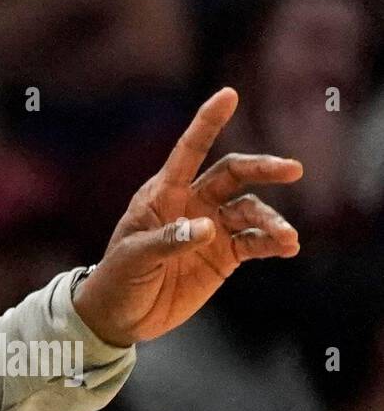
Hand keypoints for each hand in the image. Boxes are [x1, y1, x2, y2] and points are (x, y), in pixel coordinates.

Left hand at [72, 88, 301, 346]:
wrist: (121, 315)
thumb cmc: (118, 277)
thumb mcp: (134, 257)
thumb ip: (168, 240)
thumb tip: (207, 227)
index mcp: (162, 194)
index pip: (188, 151)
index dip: (208, 122)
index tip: (228, 95)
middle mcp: (192, 204)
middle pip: (233, 175)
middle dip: (263, 168)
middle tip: (292, 169)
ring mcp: (211, 229)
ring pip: (250, 211)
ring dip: (272, 221)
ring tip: (287, 238)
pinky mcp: (223, 255)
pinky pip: (255, 242)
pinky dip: (273, 242)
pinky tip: (288, 246)